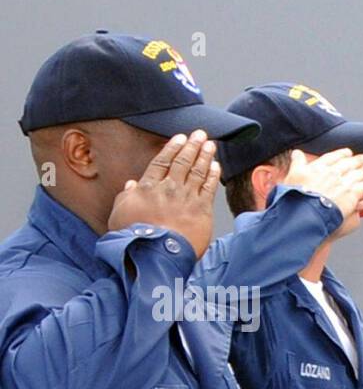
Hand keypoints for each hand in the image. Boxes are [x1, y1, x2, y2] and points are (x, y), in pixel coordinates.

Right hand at [108, 130, 219, 256]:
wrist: (155, 254)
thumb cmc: (134, 237)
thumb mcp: (120, 213)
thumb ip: (127, 196)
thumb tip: (132, 184)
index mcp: (147, 187)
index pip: (161, 162)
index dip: (172, 148)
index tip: (179, 138)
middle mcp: (169, 189)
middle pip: (182, 162)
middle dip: (192, 146)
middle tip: (200, 134)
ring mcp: (186, 198)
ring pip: (198, 171)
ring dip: (205, 156)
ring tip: (210, 145)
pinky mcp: (202, 210)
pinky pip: (209, 187)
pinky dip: (213, 175)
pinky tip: (216, 166)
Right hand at [281, 148, 362, 222]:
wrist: (306, 213)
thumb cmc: (297, 197)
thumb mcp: (292, 175)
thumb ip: (297, 163)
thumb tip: (296, 153)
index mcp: (319, 167)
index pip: (334, 156)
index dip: (342, 154)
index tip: (347, 153)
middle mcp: (333, 173)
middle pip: (349, 163)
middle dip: (357, 160)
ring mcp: (343, 184)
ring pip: (358, 173)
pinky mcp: (351, 196)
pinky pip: (362, 187)